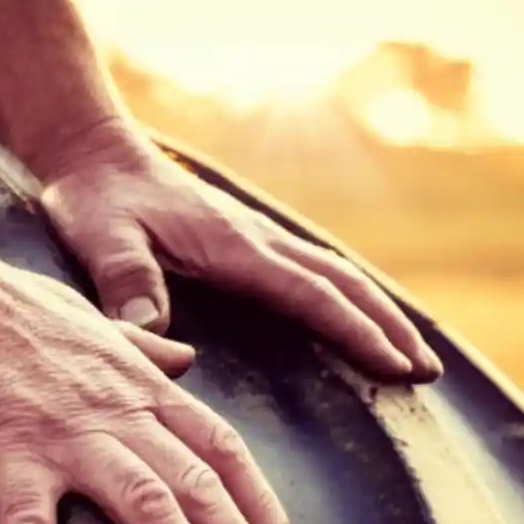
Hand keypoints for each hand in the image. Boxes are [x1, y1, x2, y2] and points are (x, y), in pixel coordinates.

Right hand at [0, 252, 297, 523]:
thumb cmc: (5, 305)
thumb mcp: (92, 319)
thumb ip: (144, 346)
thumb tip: (187, 359)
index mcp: (139, 384)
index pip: (220, 447)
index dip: (260, 501)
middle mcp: (117, 409)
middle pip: (200, 484)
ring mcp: (66, 431)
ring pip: (148, 504)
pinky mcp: (6, 448)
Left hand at [38, 118, 442, 381]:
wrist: (94, 151)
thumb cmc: (96, 199)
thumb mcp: (101, 239)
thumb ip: (127, 282)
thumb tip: (155, 332)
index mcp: (233, 245)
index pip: (310, 293)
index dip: (355, 331)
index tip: (395, 366)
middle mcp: (256, 239)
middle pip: (342, 283)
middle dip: (389, 327)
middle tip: (429, 372)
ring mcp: (255, 236)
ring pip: (336, 274)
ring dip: (380, 312)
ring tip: (416, 354)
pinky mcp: (245, 238)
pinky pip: (314, 268)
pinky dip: (350, 295)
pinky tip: (360, 315)